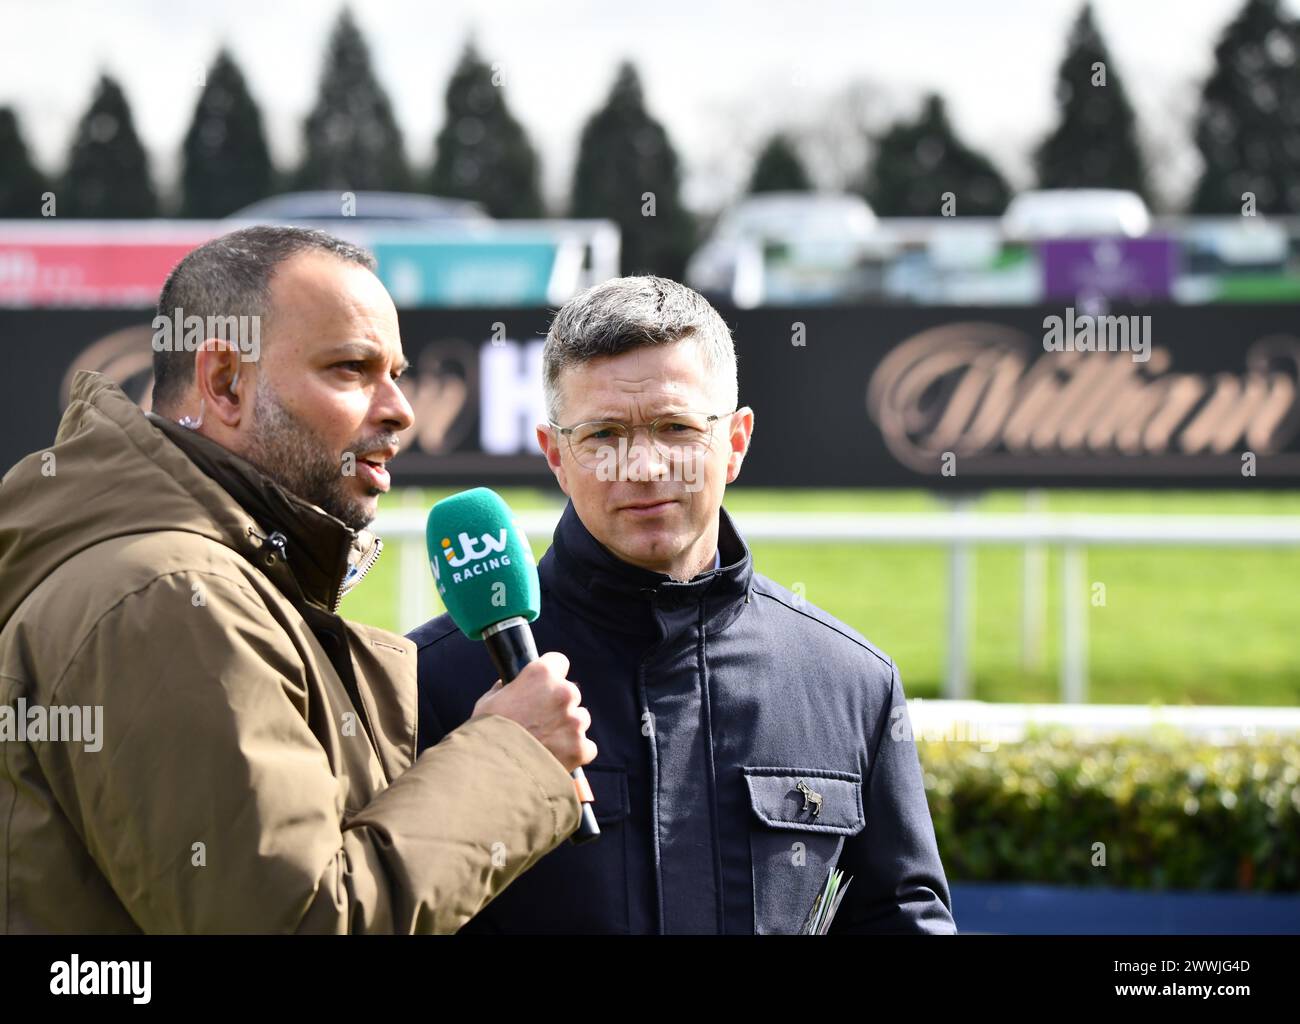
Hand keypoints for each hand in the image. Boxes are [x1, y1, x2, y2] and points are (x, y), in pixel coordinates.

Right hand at [471, 651, 596, 773]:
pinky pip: (586, 747)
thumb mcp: (490, 701)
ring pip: (580, 720)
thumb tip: (510, 685)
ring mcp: (574, 720)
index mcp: (541, 674)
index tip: (545, 686)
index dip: (551, 674)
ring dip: (567, 728)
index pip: (559, 662)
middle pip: (571, 694)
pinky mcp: (581, 747)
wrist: (492, 773)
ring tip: (544, 744)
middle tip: (539, 723)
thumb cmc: (487, 734)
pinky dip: (575, 752)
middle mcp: (564, 692)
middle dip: (558, 706)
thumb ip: (507, 688)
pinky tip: (555, 758)